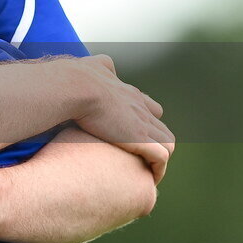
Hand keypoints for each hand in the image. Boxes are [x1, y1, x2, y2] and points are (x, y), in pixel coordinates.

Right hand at [69, 55, 174, 182]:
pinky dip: (157, 170)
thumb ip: (101, 64)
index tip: (131, 136)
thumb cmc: (75, 78)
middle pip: (161, 128)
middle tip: (138, 159)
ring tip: (144, 172)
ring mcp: (142, 123)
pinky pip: (161, 158)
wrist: (76, 86)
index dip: (144, 123)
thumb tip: (103, 64)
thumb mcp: (93, 65)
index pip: (149, 108)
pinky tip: (146, 178)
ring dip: (158, 159)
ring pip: (167, 143)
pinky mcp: (139, 138)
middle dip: (153, 144)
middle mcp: (140, 107)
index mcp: (127, 93)